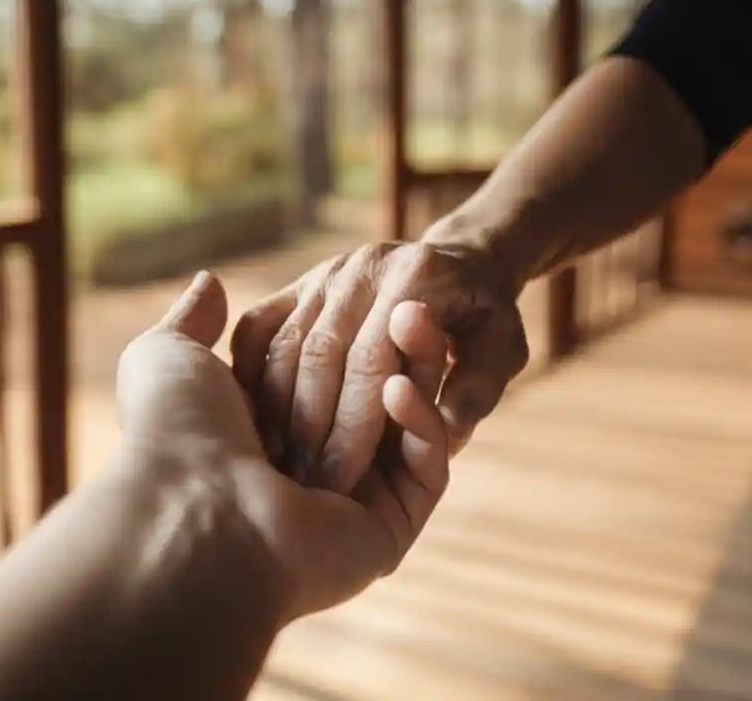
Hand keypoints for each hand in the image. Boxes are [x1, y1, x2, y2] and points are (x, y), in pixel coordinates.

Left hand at [117, 271, 452, 618]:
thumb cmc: (175, 431)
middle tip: (409, 302)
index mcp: (268, 438)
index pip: (332, 373)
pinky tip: (400, 384)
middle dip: (396, 344)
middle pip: (376, 397)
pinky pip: (425, 471)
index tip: (373, 292)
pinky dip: (421, 422)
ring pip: (408, 429)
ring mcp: (356, 504)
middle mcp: (312, 472)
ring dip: (419, 368)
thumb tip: (211, 283)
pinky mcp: (390, 530)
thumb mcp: (173, 358)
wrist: (191, 508)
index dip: (356, 329)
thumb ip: (196, 322)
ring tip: (413, 318)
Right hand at [231, 241, 527, 492]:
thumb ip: (478, 389)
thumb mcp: (503, 350)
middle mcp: (363, 266)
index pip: (373, 358)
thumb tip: (449, 432)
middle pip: (321, 352)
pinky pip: (258, 329)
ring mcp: (325, 273)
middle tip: (303, 484)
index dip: (354, 424)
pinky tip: (251, 421)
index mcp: (417, 276)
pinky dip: (248, 374)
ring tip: (276, 462)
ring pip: (284, 344)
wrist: (457, 267)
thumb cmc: (482, 319)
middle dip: (311, 424)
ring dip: (275, 408)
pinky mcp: (299, 283)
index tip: (343, 482)